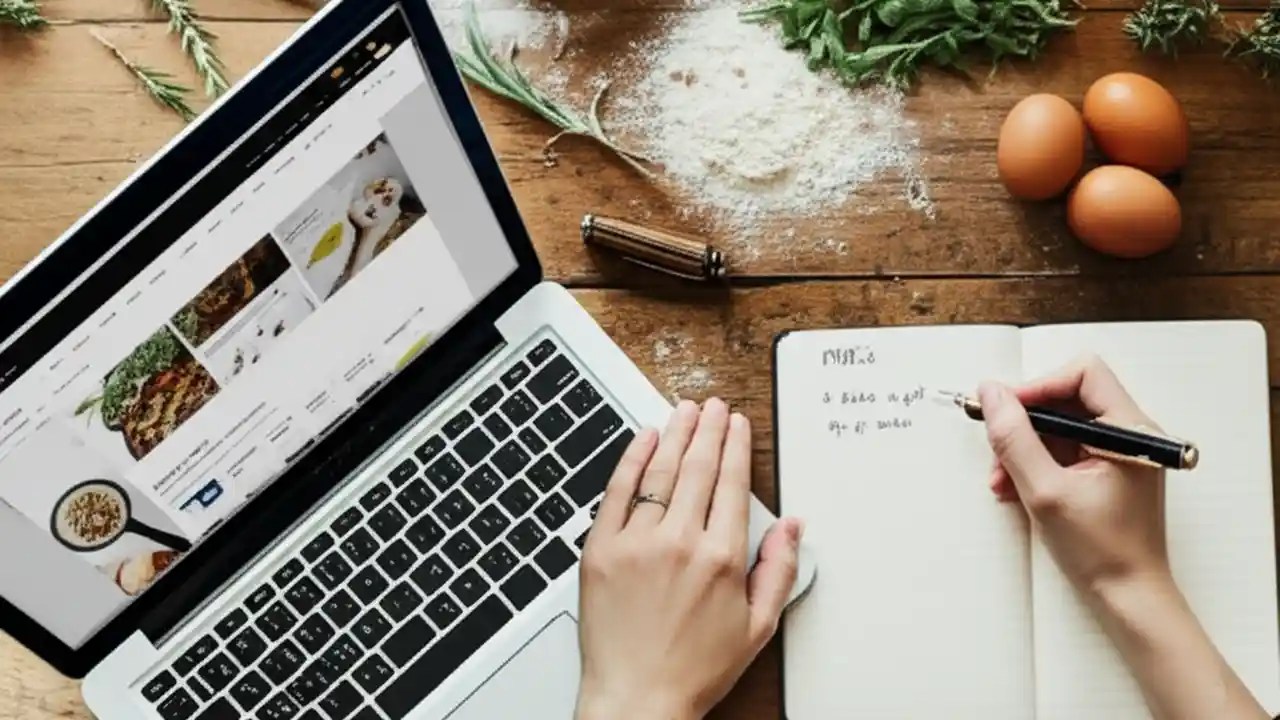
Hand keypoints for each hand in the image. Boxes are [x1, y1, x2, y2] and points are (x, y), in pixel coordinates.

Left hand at [575, 399, 803, 719]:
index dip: (735, 446)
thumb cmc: (694, 669)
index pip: (731, 483)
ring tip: (684, 409)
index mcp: (721, 558)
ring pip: (659, 471)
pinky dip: (632, 459)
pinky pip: (617, 491)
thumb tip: (793, 527)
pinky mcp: (600, 550)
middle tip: (713, 406)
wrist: (637, 699)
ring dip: (675, 433)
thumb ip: (780, 571)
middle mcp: (679, 542)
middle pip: (697, 467)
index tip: (737, 425)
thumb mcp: (758, 627)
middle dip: (708, 428)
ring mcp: (636, 543)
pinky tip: (644, 438)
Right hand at [978, 354, 1168, 597]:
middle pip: (1066, 398)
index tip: (1004, 409)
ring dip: (1023, 447)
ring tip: (1001, 479)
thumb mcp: (1046, 491)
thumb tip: (991, 394)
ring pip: (1058, 426)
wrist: (1128, 597)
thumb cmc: (1102, 551)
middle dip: (1024, 422)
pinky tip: (1014, 487)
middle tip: (995, 447)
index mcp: (1129, 430)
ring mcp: (1116, 452)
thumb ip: (1015, 439)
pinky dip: (1035, 463)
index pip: (1083, 374)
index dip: (1038, 386)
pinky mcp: (1104, 470)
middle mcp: (1127, 434)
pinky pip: (1061, 450)